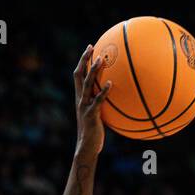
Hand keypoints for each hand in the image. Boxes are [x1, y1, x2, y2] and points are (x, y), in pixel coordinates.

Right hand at [73, 44, 111, 160]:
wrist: (87, 148)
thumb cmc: (94, 132)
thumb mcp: (97, 115)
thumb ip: (102, 103)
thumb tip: (116, 96)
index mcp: (80, 97)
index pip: (78, 75)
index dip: (82, 61)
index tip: (89, 48)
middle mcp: (80, 99)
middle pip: (79, 75)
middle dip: (84, 59)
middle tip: (91, 47)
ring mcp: (84, 106)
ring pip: (87, 84)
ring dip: (93, 70)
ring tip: (101, 59)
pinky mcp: (91, 115)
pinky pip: (97, 100)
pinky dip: (103, 91)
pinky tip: (111, 84)